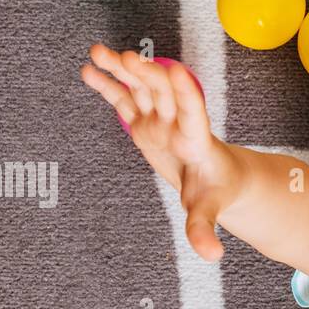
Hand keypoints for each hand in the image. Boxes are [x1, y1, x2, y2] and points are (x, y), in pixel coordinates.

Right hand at [79, 44, 239, 260]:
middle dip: (146, 76)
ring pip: (141, 89)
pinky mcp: (144, 122)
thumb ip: (204, 230)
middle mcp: (177, 124)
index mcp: (197, 140)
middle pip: (163, 95)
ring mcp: (159, 119)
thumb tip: (211, 256)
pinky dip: (109, 86)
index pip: (194, 114)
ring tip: (98, 52)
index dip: (186, 94)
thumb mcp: (208, 211)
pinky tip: (90, 70)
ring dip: (122, 70)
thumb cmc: (216, 191)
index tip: (177, 71)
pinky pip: (125, 101)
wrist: (218, 176)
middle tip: (128, 59)